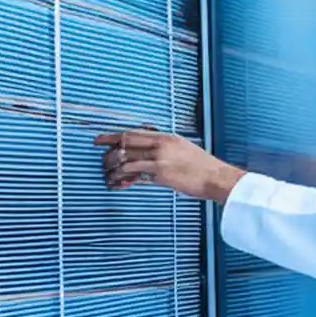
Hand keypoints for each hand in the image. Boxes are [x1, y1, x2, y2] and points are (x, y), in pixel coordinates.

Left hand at [93, 129, 245, 203]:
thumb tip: (148, 153)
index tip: (100, 139)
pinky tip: (118, 183)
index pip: (133, 133)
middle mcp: (160, 145)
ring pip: (126, 160)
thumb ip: (165, 148)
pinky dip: (123, 179)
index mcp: (166, 137)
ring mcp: (159, 159)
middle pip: (125, 143)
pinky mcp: (161, 174)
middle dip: (108, 150)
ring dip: (113, 168)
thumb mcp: (183, 149)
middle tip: (99, 158)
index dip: (113, 136)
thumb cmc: (202, 166)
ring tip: (108, 175)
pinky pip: (135, 175)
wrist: (216, 177)